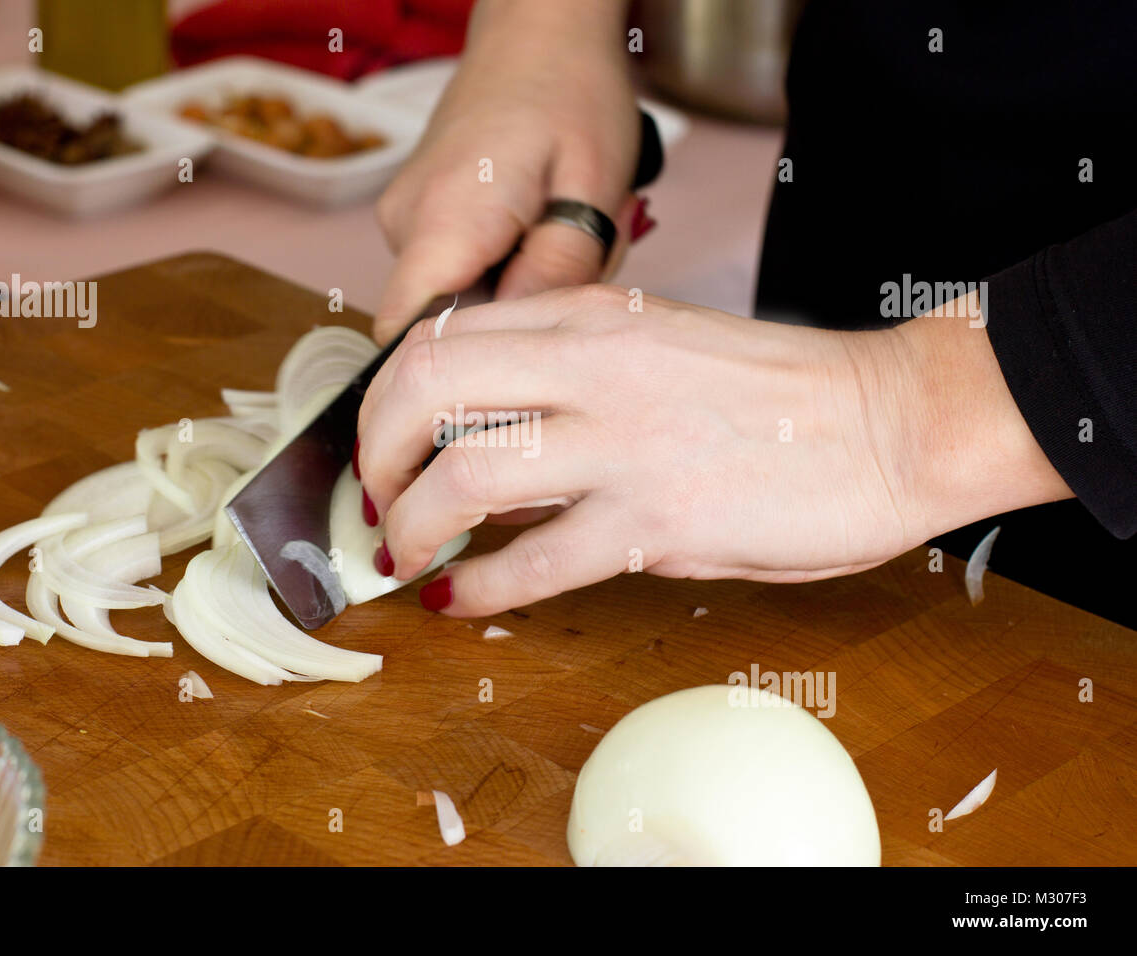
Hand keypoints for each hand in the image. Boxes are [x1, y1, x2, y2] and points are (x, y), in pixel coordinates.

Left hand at [355, 285, 1071, 616]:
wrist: (894, 423)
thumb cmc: (785, 393)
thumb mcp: (663, 345)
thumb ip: (575, 376)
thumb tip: (494, 442)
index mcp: (594, 316)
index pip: (442, 337)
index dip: (386, 397)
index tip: (381, 443)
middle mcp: (595, 365)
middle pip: (424, 391)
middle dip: (375, 453)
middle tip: (374, 498)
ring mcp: (623, 443)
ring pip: (462, 478)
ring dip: (411, 525)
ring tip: (405, 554)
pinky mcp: (658, 522)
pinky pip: (533, 564)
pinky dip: (479, 588)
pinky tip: (462, 598)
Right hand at [372, 0, 639, 343]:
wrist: (538, 30)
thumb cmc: (572, 94)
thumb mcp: (593, 188)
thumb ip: (556, 271)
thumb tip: (515, 342)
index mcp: (447, 218)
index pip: (408, 338)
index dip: (449, 376)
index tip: (508, 377)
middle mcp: (406, 222)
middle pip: (439, 326)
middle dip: (509, 323)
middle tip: (572, 271)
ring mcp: (403, 218)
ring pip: (451, 300)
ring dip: (512, 291)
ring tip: (559, 237)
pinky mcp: (413, 216)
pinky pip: (451, 271)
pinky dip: (500, 265)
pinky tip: (536, 228)